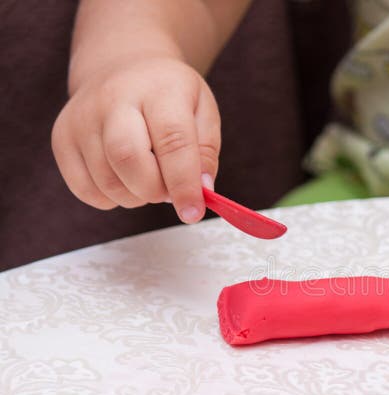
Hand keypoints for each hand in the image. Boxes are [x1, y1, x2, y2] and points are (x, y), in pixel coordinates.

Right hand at [51, 56, 220, 222]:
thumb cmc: (168, 96)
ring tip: (149, 178)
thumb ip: (206, 152)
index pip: (173, 140)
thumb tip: (202, 189)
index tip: (193, 212)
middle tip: (169, 189)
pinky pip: (85, 190)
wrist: (121, 67)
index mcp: (159, 89)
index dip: (184, 183)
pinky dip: (111, 198)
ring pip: (107, 181)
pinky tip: (125, 178)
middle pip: (128, 159)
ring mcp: (81, 118)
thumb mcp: (202, 111)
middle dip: (155, 190)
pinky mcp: (61, 138)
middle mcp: (113, 98)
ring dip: (136, 196)